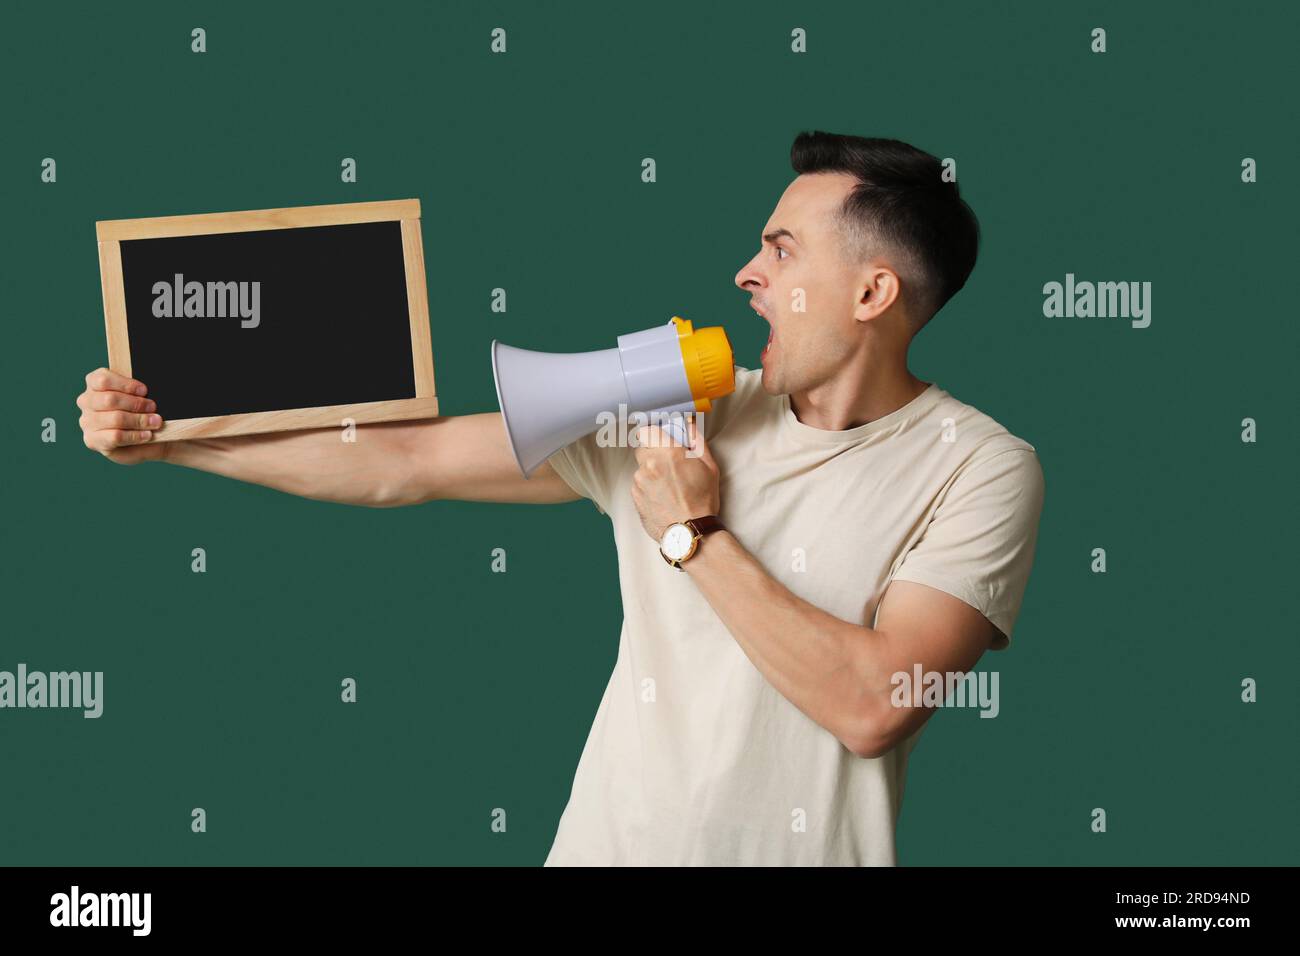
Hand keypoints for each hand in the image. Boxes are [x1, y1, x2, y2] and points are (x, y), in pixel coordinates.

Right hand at [76, 368, 168, 463]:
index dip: (126, 385)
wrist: (140, 440)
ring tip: (155, 422)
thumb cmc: (138, 412)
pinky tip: (147, 435)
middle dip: (136, 404)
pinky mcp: (92, 440)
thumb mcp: (138, 396)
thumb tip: (146, 393)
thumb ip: (137, 391)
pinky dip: (135, 435)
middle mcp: (86, 401)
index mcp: (94, 384)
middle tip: (153, 407)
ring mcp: (87, 421)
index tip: (144, 391)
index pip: (103, 380)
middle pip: (109, 399)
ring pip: (115, 418)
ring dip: (139, 420)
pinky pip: (115, 436)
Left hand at [630, 416, 719, 542]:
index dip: (653, 433)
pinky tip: (661, 496)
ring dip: (650, 470)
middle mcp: (649, 463)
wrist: (689, 532)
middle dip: (653, 451)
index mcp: (668, 451)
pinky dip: (647, 486)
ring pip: (640, 467)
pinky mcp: (634, 495)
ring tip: (667, 485)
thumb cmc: (702, 499)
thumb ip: (697, 440)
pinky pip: (638, 483)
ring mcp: (639, 480)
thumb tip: (689, 422)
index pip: (648, 430)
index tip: (660, 438)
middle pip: (642, 447)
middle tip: (667, 463)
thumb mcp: (709, 466)